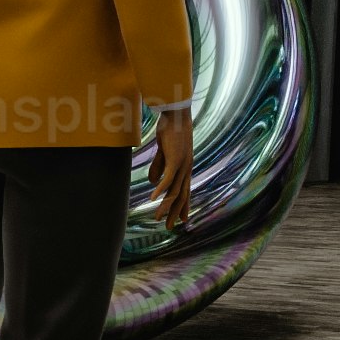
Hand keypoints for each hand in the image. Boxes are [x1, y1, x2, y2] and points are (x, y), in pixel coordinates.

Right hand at [154, 108, 195, 238]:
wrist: (176, 113)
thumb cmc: (170, 130)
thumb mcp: (163, 152)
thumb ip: (159, 167)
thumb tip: (154, 183)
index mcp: (184, 167)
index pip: (185, 191)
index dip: (184, 206)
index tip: (182, 220)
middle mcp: (186, 169)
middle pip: (182, 195)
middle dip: (176, 212)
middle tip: (170, 227)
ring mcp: (182, 165)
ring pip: (175, 191)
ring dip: (166, 206)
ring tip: (158, 218)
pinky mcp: (176, 160)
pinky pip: (168, 179)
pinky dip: (161, 191)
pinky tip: (153, 200)